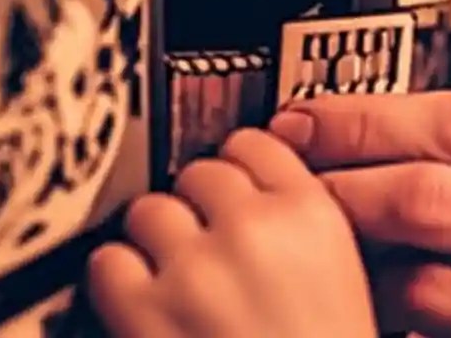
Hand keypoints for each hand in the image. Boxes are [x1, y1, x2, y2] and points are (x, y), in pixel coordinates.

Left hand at [86, 130, 376, 337]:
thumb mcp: (341, 279)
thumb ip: (301, 224)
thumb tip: (253, 192)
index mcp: (312, 216)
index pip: (256, 142)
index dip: (239, 166)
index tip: (232, 180)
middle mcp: (254, 229)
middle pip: (200, 171)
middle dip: (198, 208)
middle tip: (206, 246)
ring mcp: (195, 266)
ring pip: (150, 210)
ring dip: (155, 241)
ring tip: (174, 277)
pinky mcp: (144, 310)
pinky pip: (109, 261)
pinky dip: (117, 282)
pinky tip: (141, 304)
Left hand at [268, 93, 450, 337]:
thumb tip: (419, 133)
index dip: (370, 117)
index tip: (307, 118)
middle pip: (434, 194)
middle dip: (340, 188)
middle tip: (285, 182)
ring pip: (428, 285)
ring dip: (360, 271)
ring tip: (325, 255)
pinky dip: (404, 332)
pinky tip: (383, 318)